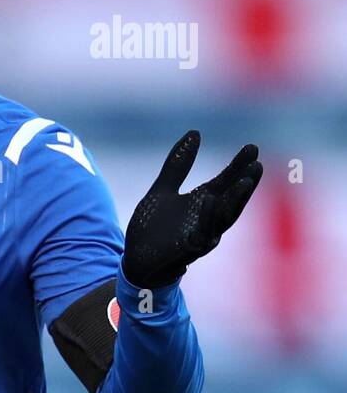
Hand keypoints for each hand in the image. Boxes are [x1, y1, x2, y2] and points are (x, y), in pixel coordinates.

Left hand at [121, 130, 262, 288]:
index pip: (226, 181)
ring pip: (223, 217)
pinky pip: (201, 232)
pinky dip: (207, 217)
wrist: (136, 259)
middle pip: (232, 199)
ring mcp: (201, 235)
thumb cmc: (152, 227)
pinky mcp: (188, 249)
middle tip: (257, 164)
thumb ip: (178, 165)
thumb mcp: (163, 189)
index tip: (253, 148)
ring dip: (235, 200)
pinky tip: (209, 198)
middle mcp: (207, 219)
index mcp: (203, 202)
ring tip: (245, 181)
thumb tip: (195, 133)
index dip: (239, 165)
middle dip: (245, 183)